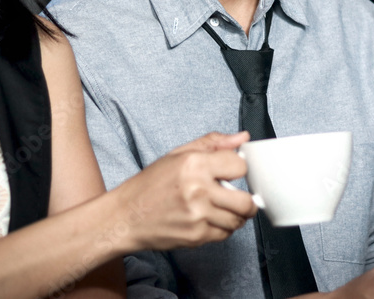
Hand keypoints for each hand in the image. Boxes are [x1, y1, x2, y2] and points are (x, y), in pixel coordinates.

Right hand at [116, 131, 257, 249]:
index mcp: (194, 165)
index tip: (233, 172)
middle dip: (247, 200)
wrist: (125, 216)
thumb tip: (242, 137)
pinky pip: (224, 234)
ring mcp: (197, 216)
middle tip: (240, 197)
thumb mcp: (178, 154)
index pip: (240, 166)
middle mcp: (198, 191)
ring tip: (222, 208)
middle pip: (245, 201)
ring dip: (235, 216)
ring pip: (237, 221)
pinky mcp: (195, 236)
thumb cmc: (150, 184)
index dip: (239, 168)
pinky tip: (210, 219)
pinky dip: (222, 228)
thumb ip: (213, 143)